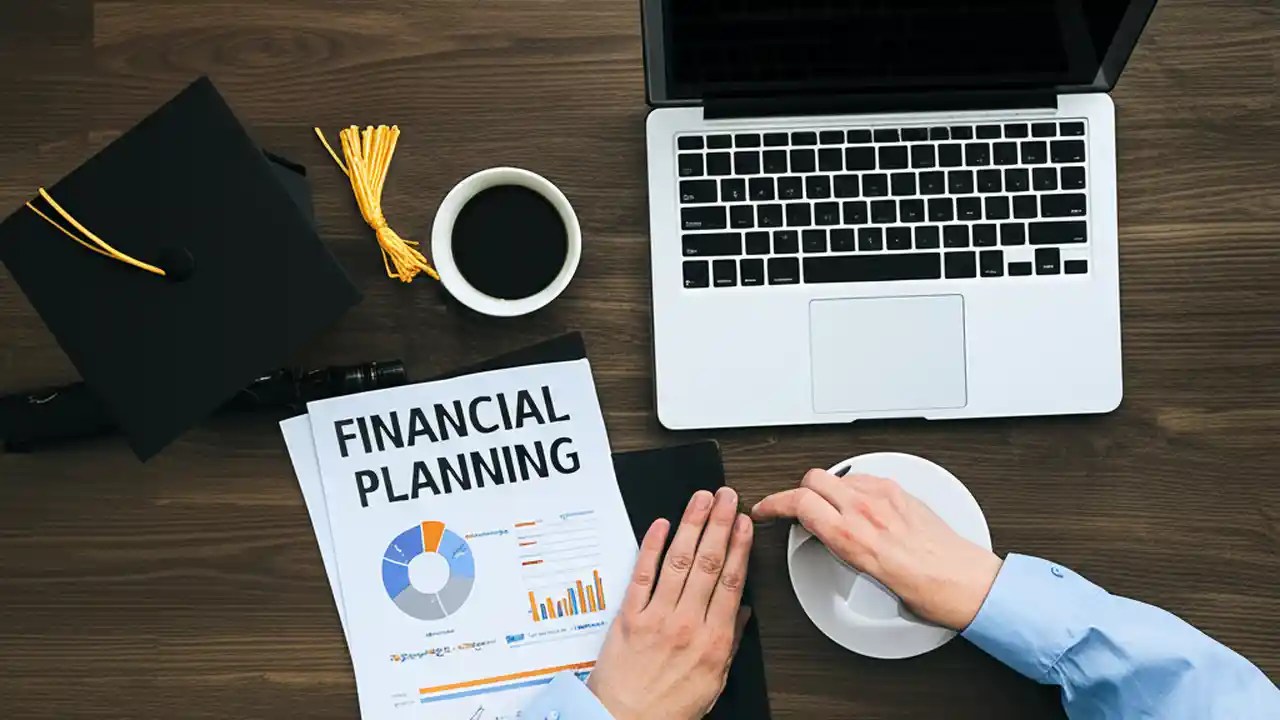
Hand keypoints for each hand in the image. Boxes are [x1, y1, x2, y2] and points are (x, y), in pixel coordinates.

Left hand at [588, 488, 753, 719]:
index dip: (740, 546)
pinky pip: (642, 573)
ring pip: (679, 560)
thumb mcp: (713, 682)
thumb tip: (741, 612)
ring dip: (692, 525)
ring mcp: (657, 616)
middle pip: (709, 563)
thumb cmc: (667, 709)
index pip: (732, 581)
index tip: (745, 523)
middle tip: (727, 497)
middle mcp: (687, 623)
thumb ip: (728, 642)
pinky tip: (660, 525)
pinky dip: (651, 546)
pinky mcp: (629, 615)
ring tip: (701, 500)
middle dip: (720, 524)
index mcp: (713, 640)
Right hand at [752, 470, 1000, 629]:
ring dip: (827, 487)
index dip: (773, 503)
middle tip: (794, 506)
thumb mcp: (867, 577)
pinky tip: (859, 503)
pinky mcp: (903, 493)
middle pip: (813, 479)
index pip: (799, 502)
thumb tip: (830, 539)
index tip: (766, 508)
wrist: (967, 583)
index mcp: (852, 536)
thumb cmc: (927, 590)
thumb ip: (844, 548)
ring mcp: (886, 497)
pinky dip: (854, 486)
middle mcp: (866, 510)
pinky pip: (866, 478)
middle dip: (797, 491)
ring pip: (839, 475)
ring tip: (830, 506)